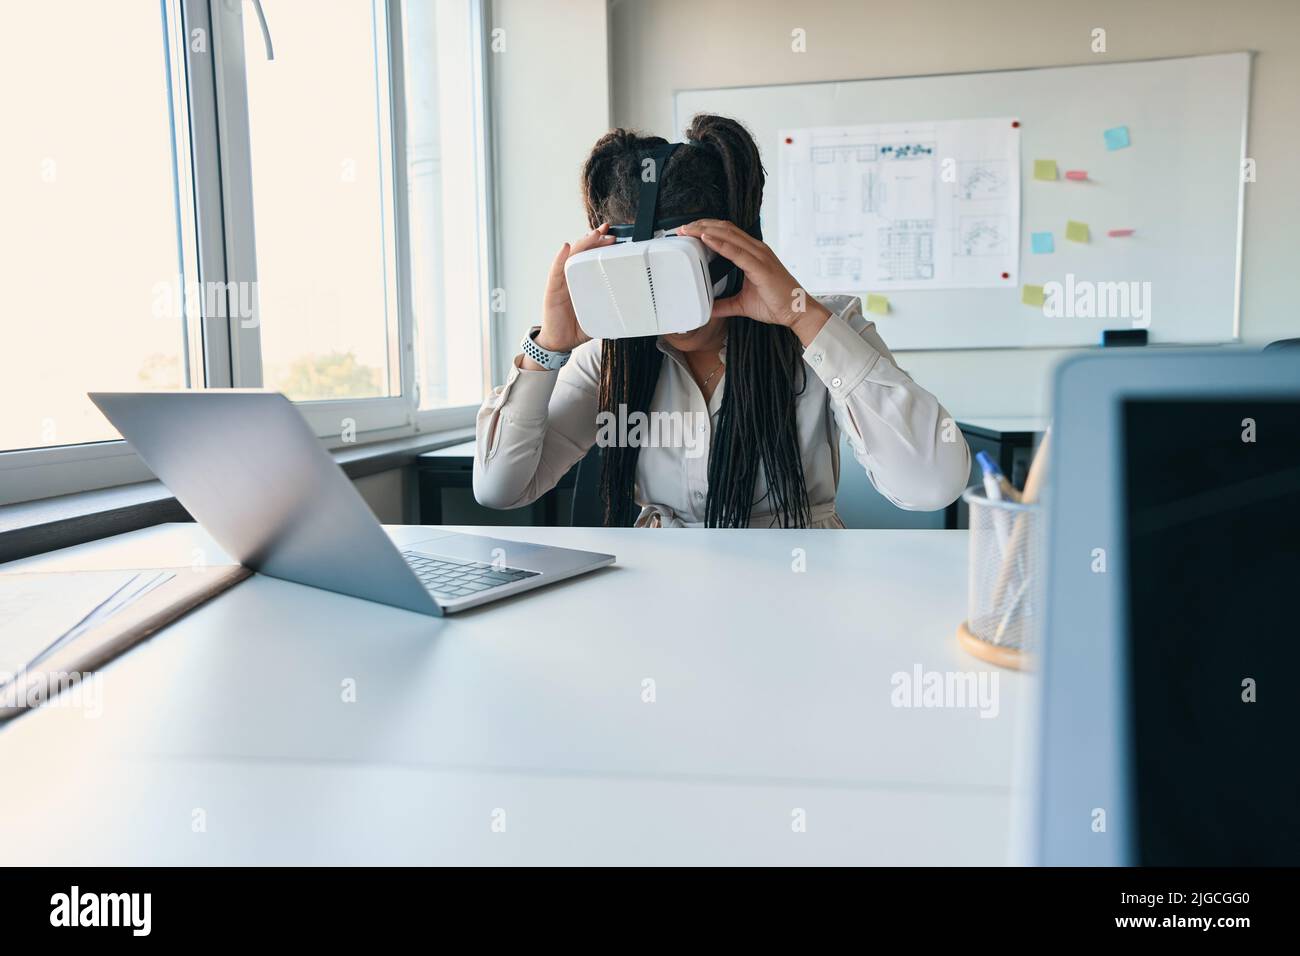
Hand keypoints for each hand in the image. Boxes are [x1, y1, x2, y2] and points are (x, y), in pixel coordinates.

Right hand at [535, 224, 614, 354]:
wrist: (560, 342)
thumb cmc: (577, 327)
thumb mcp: (600, 315)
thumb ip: (613, 310)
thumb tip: (634, 312)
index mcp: (584, 281)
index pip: (592, 258)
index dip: (601, 246)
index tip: (614, 238)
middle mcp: (572, 277)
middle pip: (583, 252)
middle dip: (596, 240)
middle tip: (609, 235)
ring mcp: (561, 281)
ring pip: (571, 257)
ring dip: (583, 244)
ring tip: (593, 235)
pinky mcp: (552, 289)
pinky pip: (556, 271)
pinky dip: (560, 258)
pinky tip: (566, 248)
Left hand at [678, 219, 830, 345]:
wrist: (797, 311)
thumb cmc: (776, 304)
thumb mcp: (742, 304)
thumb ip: (725, 304)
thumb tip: (709, 309)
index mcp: (753, 253)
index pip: (727, 233)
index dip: (707, 228)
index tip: (688, 230)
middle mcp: (756, 249)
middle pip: (725, 229)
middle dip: (701, 225)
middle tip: (681, 228)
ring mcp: (759, 256)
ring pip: (728, 235)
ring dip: (705, 230)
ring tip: (688, 230)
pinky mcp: (760, 266)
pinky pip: (737, 252)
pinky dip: (720, 244)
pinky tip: (705, 239)